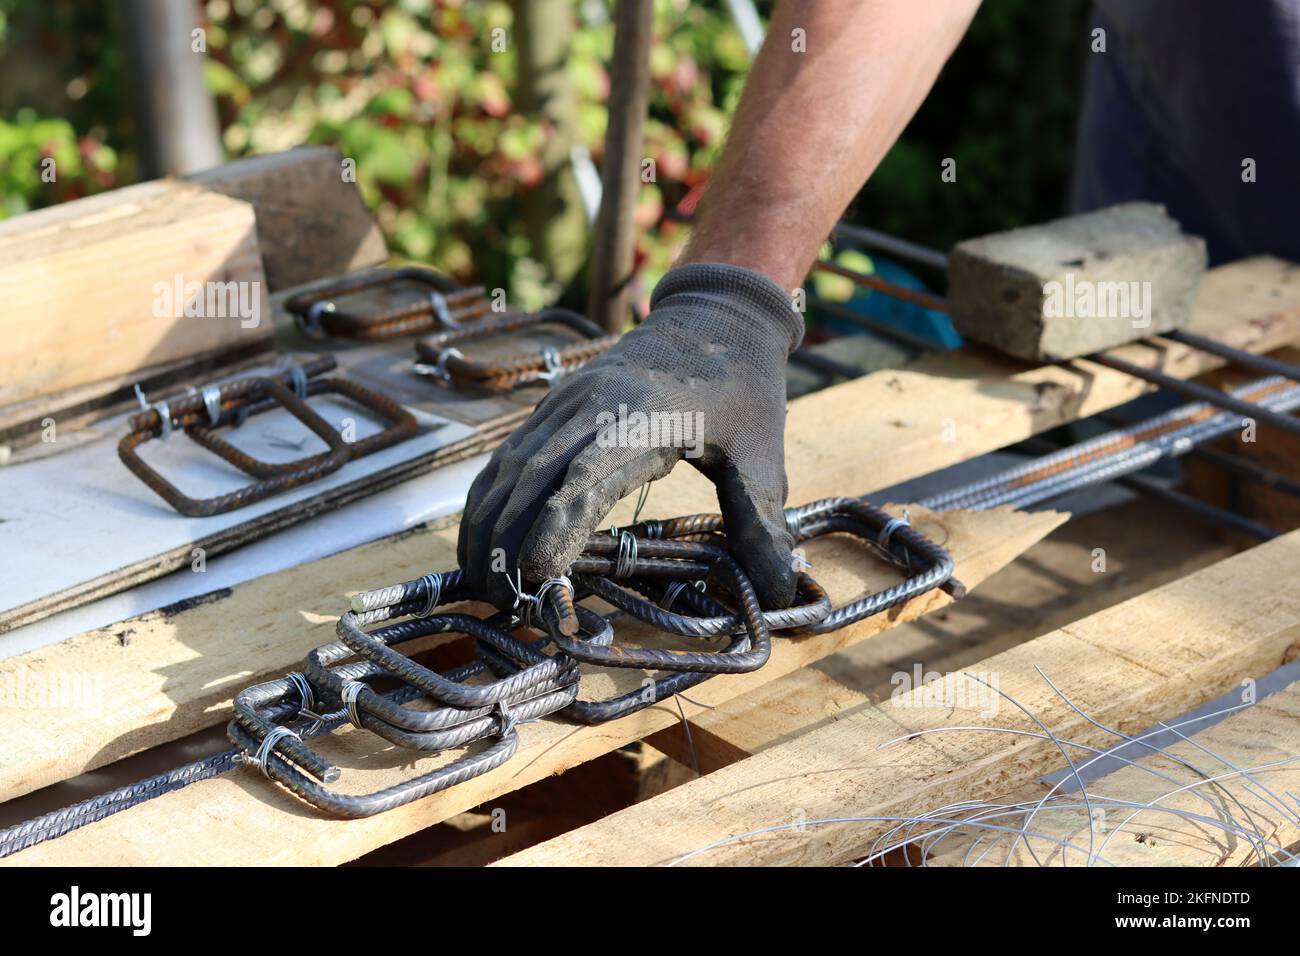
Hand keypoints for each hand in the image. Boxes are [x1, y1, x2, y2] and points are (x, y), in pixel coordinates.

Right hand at [458, 263, 803, 610]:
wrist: (717, 315)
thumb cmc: (742, 390)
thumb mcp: (762, 458)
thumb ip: (762, 527)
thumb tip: (782, 592)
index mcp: (644, 421)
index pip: (583, 481)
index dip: (553, 532)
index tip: (538, 582)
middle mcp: (592, 407)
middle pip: (530, 478)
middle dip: (507, 544)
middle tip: (504, 604)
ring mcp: (566, 402)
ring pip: (508, 466)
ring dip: (486, 525)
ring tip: (482, 583)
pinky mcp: (555, 405)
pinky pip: (508, 455)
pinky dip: (489, 499)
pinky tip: (483, 539)